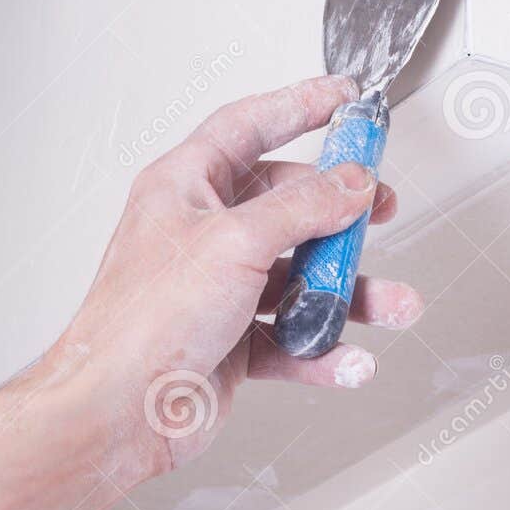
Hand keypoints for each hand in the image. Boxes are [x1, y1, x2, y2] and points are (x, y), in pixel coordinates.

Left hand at [56, 73, 421, 469]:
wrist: (117, 412)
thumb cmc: (142, 322)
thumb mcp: (234, 241)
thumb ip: (302, 207)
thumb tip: (350, 184)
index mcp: (185, 188)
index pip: (248, 127)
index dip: (299, 105)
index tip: (345, 98)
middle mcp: (202, 233)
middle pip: (288, 205)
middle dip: (341, 211)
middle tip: (380, 207)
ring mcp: (218, 289)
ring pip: (299, 277)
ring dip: (349, 292)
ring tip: (392, 303)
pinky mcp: (231, 342)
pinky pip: (292, 338)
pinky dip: (324, 349)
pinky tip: (350, 359)